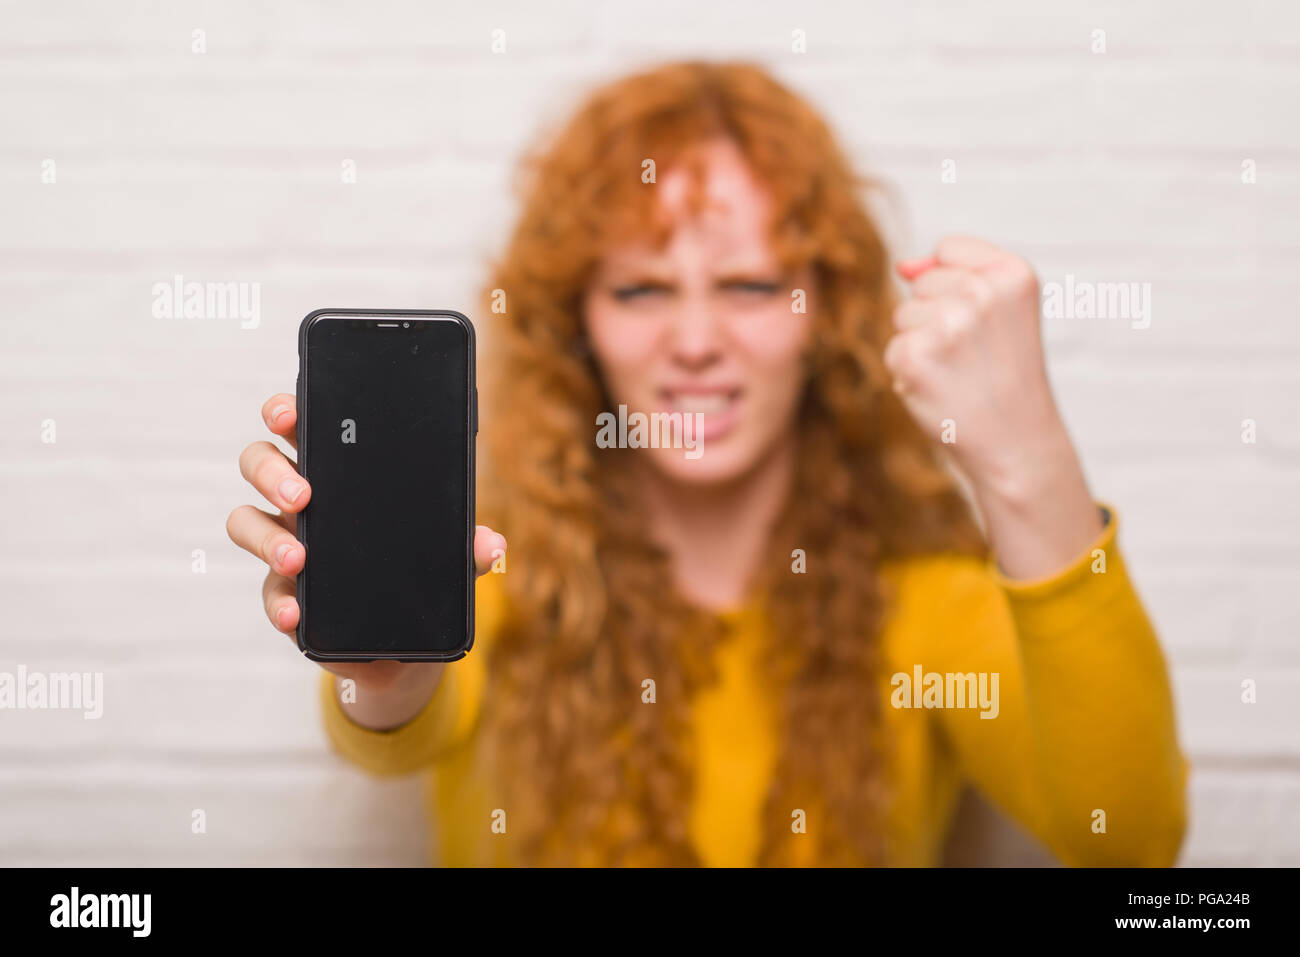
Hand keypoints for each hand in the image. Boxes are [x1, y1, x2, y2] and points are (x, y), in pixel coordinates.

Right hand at [226, 392, 505, 721]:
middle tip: (302, 493)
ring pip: (245, 522)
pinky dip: (280, 603)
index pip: (302, 427)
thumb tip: (492, 545)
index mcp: (339, 473)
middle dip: (272, 471)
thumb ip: (468, 546)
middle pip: (260, 463)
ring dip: (267, 538)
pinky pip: (268, 591)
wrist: (402, 641)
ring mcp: (286, 543)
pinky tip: (295, 613)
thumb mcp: (449, 553)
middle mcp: (303, 502)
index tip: (290, 413)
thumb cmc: (416, 570)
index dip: (287, 412)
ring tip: (299, 557)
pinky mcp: (285, 592)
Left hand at [885, 236, 1101, 577]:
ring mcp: (945, 324)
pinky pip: (893, 348)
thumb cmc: (1005, 373)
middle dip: (937, 316)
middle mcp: (980, 293)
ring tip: (958, 372)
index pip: (948, 249)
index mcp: (1012, 273)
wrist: (1016, 441)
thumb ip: (956, 273)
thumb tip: (902, 265)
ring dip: (921, 343)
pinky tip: (941, 388)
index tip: (987, 323)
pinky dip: (909, 371)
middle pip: (922, 284)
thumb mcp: (1001, 310)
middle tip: (974, 356)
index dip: (957, 287)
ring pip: (904, 316)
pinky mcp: (913, 356)